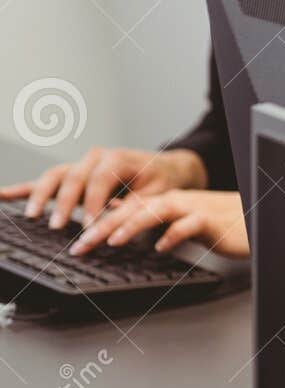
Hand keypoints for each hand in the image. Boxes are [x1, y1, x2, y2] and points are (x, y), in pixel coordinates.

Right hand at [0, 147, 206, 228]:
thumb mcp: (154, 197)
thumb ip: (132, 211)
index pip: (99, 180)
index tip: (90, 226)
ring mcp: (82, 164)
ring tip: (33, 215)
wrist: (165, 167)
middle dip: (64, 203)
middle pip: (73, 176)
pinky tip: (3, 195)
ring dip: (40, 195)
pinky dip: (24, 188)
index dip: (93, 204)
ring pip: (55, 175)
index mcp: (119, 158)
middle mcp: (97, 157)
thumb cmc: (160, 181)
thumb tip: (111, 230)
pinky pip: (46, 180)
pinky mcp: (73, 174)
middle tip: (59, 226)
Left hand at [68, 190, 248, 258]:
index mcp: (164, 201)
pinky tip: (161, 246)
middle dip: (103, 227)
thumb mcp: (179, 220)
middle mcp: (175, 201)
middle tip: (80, 245)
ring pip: (156, 212)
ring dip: (132, 225)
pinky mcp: (210, 220)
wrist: (253, 218)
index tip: (75, 243)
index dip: (97, 224)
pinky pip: (188, 225)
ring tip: (112, 241)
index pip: (124, 211)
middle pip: (133, 210)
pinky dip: (173, 234)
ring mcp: (192, 209)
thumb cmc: (217, 222)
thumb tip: (117, 216)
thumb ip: (151, 218)